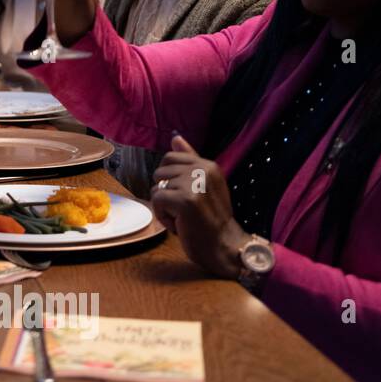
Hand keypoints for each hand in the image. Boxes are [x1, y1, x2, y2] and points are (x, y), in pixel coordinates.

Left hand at [150, 135, 248, 278]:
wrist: (224, 245)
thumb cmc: (210, 217)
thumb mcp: (204, 184)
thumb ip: (190, 160)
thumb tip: (175, 137)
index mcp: (208, 164)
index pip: (169, 158)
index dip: (169, 179)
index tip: (186, 195)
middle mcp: (203, 170)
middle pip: (159, 173)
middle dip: (165, 193)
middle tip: (185, 208)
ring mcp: (194, 184)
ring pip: (156, 188)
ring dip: (164, 207)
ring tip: (184, 216)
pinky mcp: (185, 200)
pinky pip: (155, 201)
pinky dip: (163, 216)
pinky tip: (180, 224)